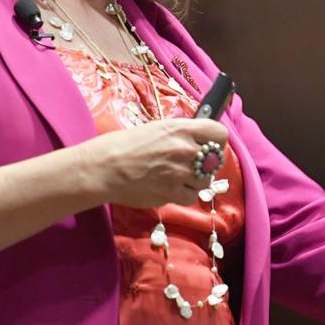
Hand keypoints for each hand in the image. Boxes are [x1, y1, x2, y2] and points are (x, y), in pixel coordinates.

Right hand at [77, 118, 229, 208]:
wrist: (105, 167)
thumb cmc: (127, 144)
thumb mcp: (158, 128)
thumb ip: (182, 134)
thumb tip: (200, 142)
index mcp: (181, 128)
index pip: (219, 133)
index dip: (216, 141)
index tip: (210, 146)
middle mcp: (184, 149)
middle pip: (215, 159)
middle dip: (206, 163)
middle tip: (191, 164)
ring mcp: (180, 172)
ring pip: (205, 180)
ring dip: (195, 180)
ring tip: (175, 176)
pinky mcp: (172, 193)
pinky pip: (192, 196)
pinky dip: (184, 194)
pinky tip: (169, 188)